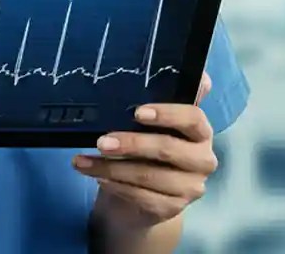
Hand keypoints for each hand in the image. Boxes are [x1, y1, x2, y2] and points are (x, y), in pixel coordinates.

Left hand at [73, 73, 217, 228]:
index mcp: (201, 132)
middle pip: (168, 150)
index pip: (193, 119)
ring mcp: (190, 188)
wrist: (152, 191)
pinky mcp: (173, 209)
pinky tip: (98, 177)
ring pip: (149, 177)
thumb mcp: (159, 121)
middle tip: (101, 141)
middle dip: (131, 144)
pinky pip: (142, 198)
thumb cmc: (153, 143)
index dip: (167, 115)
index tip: (137, 112)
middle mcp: (203, 160)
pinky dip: (116, 187)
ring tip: (81, 161)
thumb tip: (201, 75)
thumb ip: (171, 97)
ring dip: (111, 168)